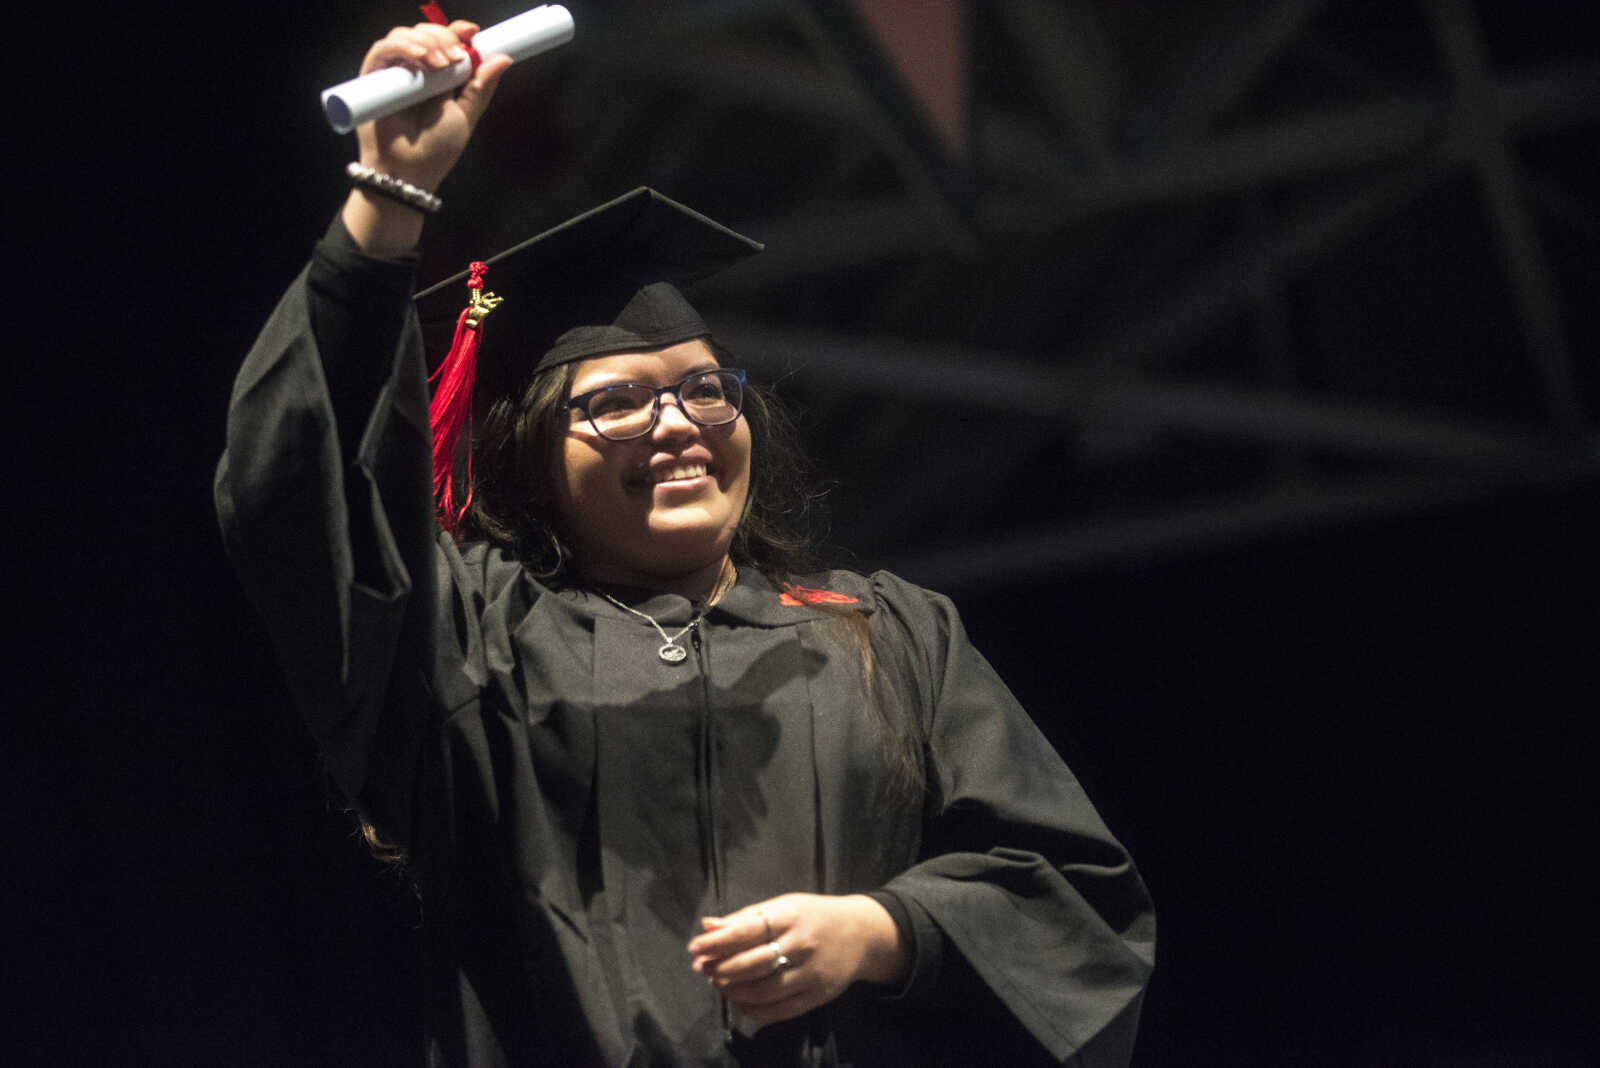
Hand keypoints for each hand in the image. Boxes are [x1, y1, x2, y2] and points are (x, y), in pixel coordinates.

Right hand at [341, 21, 512, 254]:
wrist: (409, 171)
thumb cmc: (436, 149)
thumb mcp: (466, 115)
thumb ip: (481, 87)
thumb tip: (503, 58)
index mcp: (439, 76)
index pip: (446, 41)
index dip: (457, 32)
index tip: (472, 31)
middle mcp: (415, 69)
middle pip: (425, 33)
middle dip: (443, 37)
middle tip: (456, 56)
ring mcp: (393, 72)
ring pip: (405, 35)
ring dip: (426, 41)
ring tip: (441, 63)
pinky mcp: (373, 76)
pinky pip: (383, 49)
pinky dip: (401, 46)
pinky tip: (420, 59)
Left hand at [687, 893, 909, 1029]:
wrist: (862, 934)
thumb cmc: (813, 916)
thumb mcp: (782, 907)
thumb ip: (745, 918)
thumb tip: (707, 927)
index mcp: (789, 916)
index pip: (747, 930)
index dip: (717, 942)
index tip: (694, 949)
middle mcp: (801, 944)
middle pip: (753, 964)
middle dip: (721, 969)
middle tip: (702, 969)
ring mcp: (811, 973)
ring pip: (764, 991)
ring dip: (734, 991)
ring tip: (718, 984)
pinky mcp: (818, 995)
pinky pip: (780, 1010)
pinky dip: (754, 1010)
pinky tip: (740, 1002)